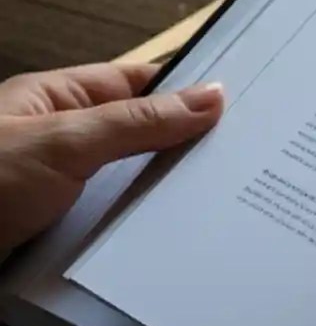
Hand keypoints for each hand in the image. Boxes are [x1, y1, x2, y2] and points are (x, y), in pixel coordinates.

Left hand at [0, 62, 223, 250]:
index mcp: (60, 100)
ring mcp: (66, 187)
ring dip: (167, 196)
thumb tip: (211, 97)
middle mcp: (66, 140)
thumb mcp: (66, 142)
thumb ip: (138, 122)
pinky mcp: (66, 230)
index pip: (139, 85)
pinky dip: (146, 231)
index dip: (187, 93)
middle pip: (143, 137)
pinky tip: (182, 239)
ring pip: (134, 184)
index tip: (241, 109)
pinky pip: (118, 224)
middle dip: (187, 149)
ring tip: (227, 204)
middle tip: (245, 163)